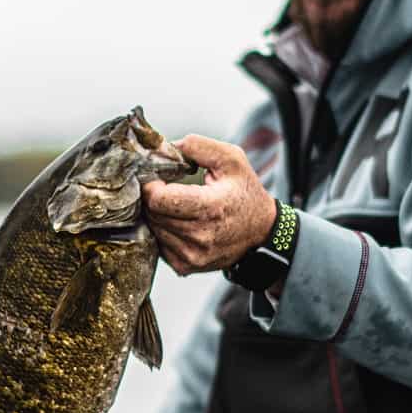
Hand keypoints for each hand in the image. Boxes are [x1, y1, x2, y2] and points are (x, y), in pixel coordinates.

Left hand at [142, 134, 277, 275]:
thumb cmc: (244, 192)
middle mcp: (200, 236)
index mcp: (210, 207)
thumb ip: (198, 146)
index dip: (151, 185)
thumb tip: (165, 148)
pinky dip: (163, 231)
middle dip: (152, 198)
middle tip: (164, 188)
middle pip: (152, 214)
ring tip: (175, 205)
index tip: (156, 178)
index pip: (158, 200)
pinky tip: (179, 222)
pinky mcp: (186, 266)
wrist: (261, 232)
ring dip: (157, 215)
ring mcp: (192, 255)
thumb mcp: (231, 158)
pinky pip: (158, 245)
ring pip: (153, 229)